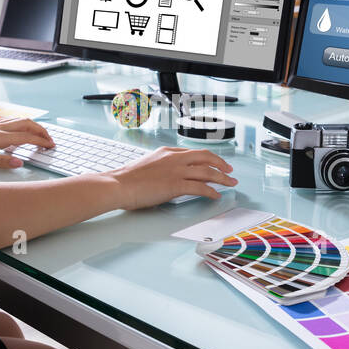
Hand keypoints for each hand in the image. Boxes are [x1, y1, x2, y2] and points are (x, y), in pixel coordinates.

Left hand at [0, 118, 55, 168]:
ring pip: (20, 121)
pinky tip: (21, 135)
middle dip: (41, 131)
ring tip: (40, 136)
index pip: (25, 137)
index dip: (40, 141)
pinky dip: (23, 126)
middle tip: (50, 141)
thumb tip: (20, 162)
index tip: (50, 146)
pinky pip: (12, 123)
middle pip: (26, 124)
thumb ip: (1, 161)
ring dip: (33, 127)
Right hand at [109, 146, 235, 209]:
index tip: (215, 163)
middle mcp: (174, 159)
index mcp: (167, 152)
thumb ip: (162, 168)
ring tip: (230, 183)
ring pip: (207, 171)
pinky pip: (200, 187)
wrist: (118, 184)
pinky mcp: (176, 185)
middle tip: (229, 170)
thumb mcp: (148, 166)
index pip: (194, 152)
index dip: (208, 158)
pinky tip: (216, 195)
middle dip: (221, 164)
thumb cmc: (127, 179)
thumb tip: (170, 179)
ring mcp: (176, 171)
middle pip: (206, 157)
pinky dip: (211, 191)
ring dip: (222, 178)